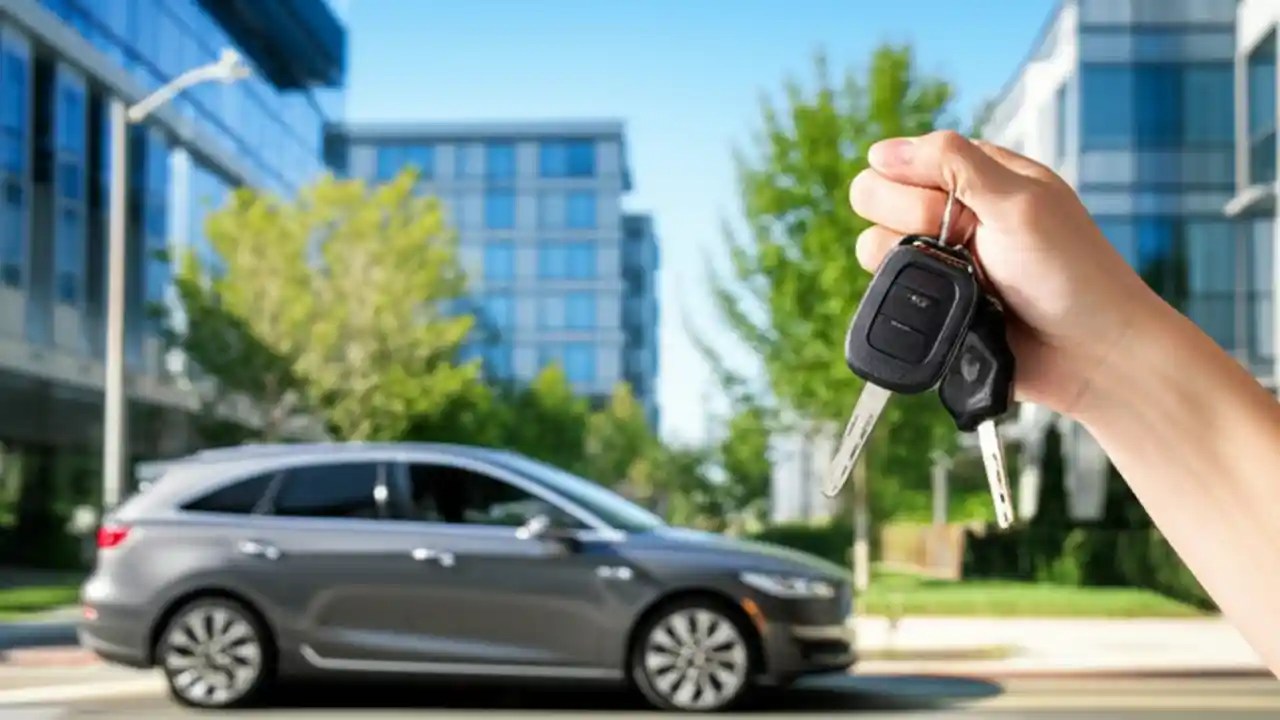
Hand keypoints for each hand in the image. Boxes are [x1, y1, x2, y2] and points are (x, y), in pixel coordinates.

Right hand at [848, 130, 1166, 417]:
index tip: (958, 210)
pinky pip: (885, 295)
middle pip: (874, 199)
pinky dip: (908, 302)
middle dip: (911, 223)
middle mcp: (951, 212)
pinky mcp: (931, 302)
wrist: (1090, 354)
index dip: (913, 184)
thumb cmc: (1072, 273)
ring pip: (872, 249)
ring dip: (912, 268)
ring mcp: (938, 259)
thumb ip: (951, 164)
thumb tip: (881, 151)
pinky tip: (951, 307)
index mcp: (975, 173)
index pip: (898, 159)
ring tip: (965, 282)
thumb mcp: (1019, 201)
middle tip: (968, 246)